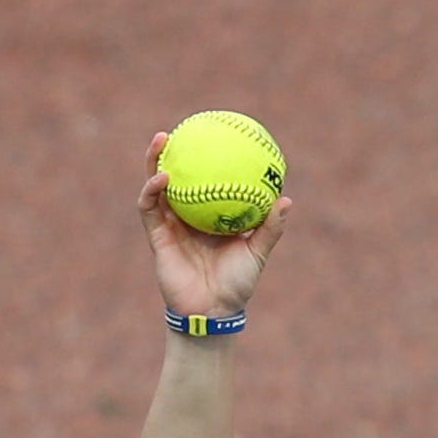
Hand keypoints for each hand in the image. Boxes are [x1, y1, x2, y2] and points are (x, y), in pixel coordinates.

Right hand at [138, 129, 292, 321]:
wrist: (212, 311)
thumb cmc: (237, 284)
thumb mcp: (257, 252)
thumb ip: (271, 227)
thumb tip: (286, 199)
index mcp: (211, 216)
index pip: (208, 181)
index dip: (208, 159)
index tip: (216, 134)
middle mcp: (189, 216)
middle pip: (180, 176)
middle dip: (177, 150)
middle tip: (184, 126)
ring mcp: (170, 224)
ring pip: (158, 185)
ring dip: (156, 161)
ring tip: (162, 139)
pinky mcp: (156, 235)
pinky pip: (150, 207)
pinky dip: (153, 189)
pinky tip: (163, 176)